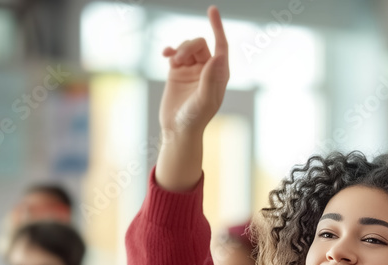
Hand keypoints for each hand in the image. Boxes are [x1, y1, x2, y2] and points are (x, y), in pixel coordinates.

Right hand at [159, 5, 228, 137]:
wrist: (178, 129)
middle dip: (189, 47)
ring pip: (187, 47)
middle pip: (200, 44)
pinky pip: (175, 53)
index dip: (218, 27)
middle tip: (179, 59)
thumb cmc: (195, 118)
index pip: (221, 45)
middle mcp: (208, 69)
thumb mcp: (204, 100)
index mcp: (220, 74)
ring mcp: (192, 70)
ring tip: (173, 61)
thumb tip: (218, 56)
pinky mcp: (177, 72)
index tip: (212, 9)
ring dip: (180, 49)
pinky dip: (170, 51)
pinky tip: (165, 55)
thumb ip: (211, 79)